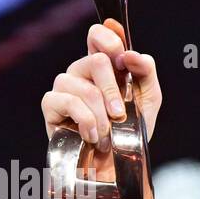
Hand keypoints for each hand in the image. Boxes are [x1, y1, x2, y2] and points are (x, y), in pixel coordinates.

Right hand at [40, 21, 162, 154]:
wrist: (114, 164)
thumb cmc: (129, 130)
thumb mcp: (149, 99)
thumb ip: (145, 71)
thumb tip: (130, 54)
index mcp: (103, 65)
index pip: (98, 34)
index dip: (110, 39)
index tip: (123, 60)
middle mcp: (81, 71)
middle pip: (96, 59)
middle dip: (113, 90)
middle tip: (120, 113)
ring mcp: (64, 86)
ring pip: (84, 87)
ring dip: (101, 115)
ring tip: (106, 133)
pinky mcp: (51, 105)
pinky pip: (69, 102)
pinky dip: (86, 122)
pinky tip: (91, 136)